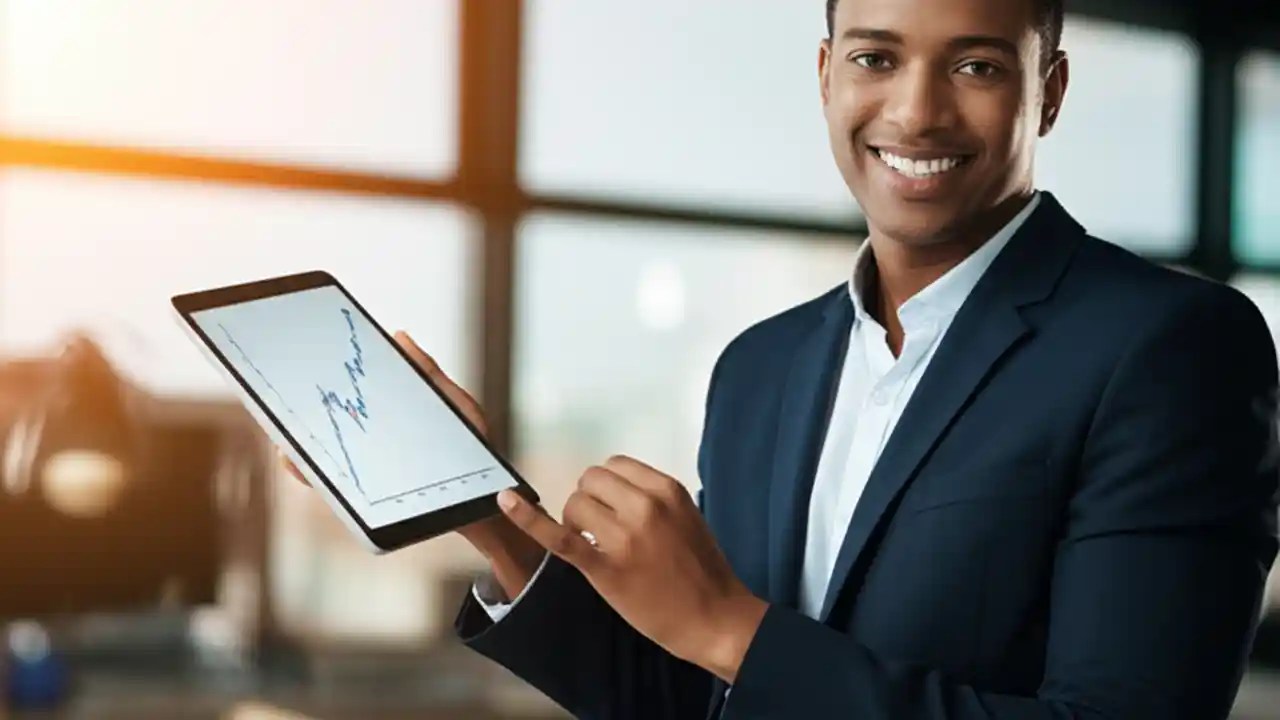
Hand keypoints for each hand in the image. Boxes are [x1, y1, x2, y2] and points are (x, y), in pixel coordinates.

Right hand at [277, 331, 542, 597]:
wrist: (491, 502)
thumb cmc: (474, 452)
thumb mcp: (455, 406)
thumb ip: (427, 375)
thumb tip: (398, 336)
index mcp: (391, 420)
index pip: (351, 400)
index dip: (326, 385)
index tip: (303, 365)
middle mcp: (376, 447)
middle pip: (330, 429)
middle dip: (303, 416)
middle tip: (283, 399)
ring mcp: (374, 473)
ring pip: (325, 459)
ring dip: (299, 448)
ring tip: (285, 436)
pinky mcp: (376, 498)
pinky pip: (337, 489)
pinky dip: (314, 478)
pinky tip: (300, 466)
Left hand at [496, 455, 767, 682]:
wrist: (716, 619)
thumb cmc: (703, 572)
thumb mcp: (686, 518)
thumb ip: (653, 500)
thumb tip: (614, 493)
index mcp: (667, 490)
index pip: (615, 466)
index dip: (606, 487)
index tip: (611, 509)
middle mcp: (645, 506)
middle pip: (590, 479)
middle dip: (589, 501)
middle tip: (600, 530)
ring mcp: (624, 536)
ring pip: (576, 503)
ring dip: (576, 521)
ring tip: (595, 546)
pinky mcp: (605, 568)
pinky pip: (559, 535)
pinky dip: (528, 518)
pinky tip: (506, 503)